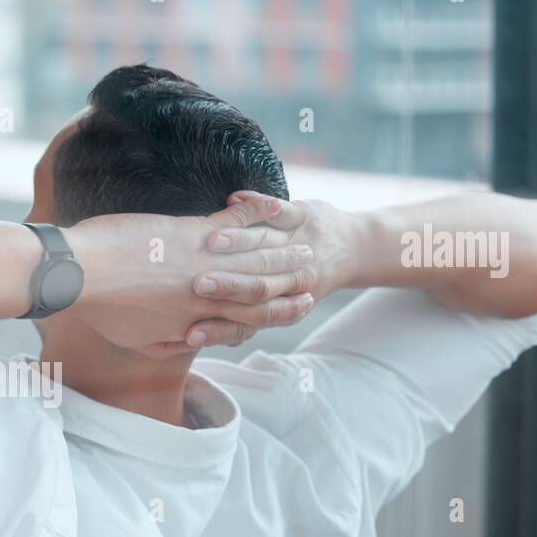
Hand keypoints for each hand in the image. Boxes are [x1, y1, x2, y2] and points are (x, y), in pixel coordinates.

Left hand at [63, 203, 322, 357]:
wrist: (78, 273)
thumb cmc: (97, 307)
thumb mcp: (134, 339)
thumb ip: (163, 342)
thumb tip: (180, 343)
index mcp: (195, 321)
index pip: (248, 321)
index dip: (276, 314)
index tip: (295, 305)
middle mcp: (208, 295)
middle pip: (263, 291)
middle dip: (291, 282)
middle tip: (314, 273)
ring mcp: (204, 262)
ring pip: (257, 260)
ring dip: (284, 253)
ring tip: (306, 244)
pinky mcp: (191, 232)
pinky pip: (235, 222)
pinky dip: (255, 215)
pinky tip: (267, 208)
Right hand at [184, 192, 359, 346]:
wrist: (348, 249)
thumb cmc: (299, 282)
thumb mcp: (258, 310)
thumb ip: (227, 325)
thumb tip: (189, 338)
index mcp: (272, 307)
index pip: (239, 326)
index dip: (215, 331)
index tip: (190, 335)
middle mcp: (289, 283)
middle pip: (255, 289)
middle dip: (227, 287)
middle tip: (200, 286)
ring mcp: (297, 247)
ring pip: (268, 250)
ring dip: (239, 243)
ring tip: (214, 240)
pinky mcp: (303, 217)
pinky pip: (282, 212)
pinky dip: (259, 204)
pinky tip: (233, 198)